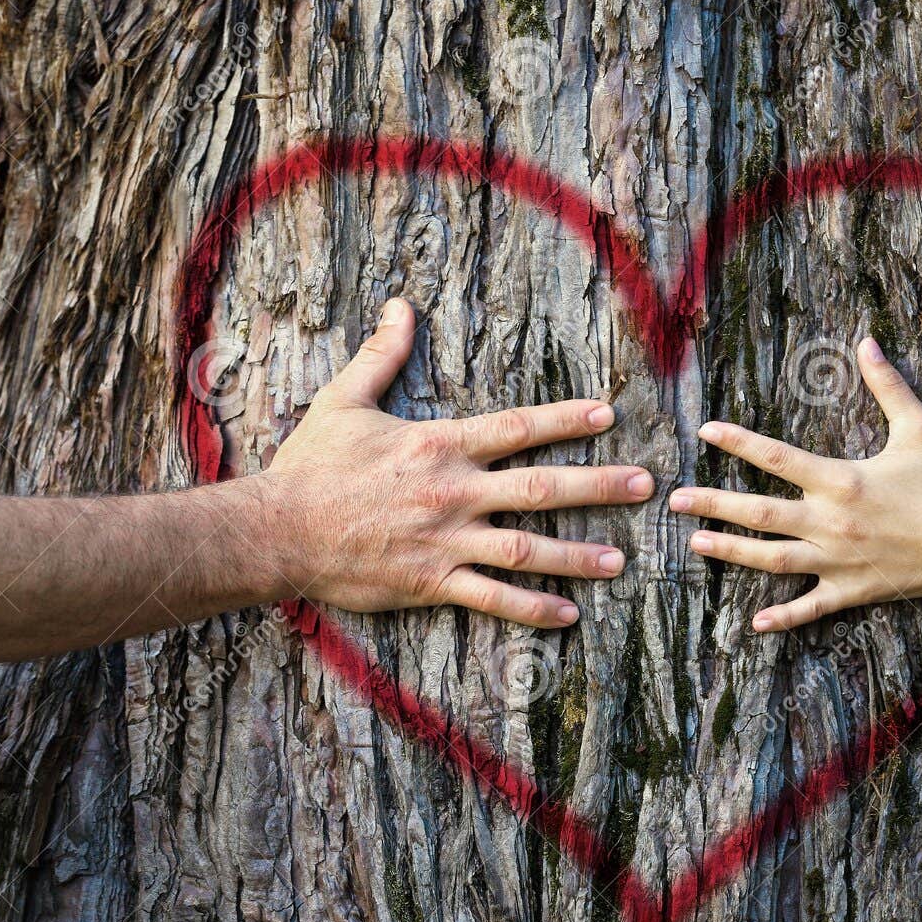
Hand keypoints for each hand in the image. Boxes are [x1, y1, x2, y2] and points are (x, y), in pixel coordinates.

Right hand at [263, 298, 652, 626]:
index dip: (566, 420)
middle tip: (645, 485)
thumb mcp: (343, 399)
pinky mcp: (431, 583)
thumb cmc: (310, 465)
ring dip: (577, 556)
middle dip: (598, 485)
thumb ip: (381, 355)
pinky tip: (568, 615)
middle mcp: (454, 493)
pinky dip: (532, 608)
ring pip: (527, 549)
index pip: (517, 428)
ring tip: (621, 560)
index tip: (608, 414)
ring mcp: (446, 542)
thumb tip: (398, 306)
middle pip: (541, 487)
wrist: (277, 529)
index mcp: (440, 446)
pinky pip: (492, 599)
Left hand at [670, 337, 921, 632]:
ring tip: (696, 544)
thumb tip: (866, 341)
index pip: (777, 457)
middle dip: (714, 504)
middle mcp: (832, 522)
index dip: (738, 442)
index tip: (705, 432)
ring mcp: (840, 560)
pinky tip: (755, 622)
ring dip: (731, 553)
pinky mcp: (854, 590)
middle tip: (675, 499)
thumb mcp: (918, 426)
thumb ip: (886, 384)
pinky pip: (812, 607)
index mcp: (842, 480)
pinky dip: (784, 616)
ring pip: (773, 559)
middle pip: (759, 513)